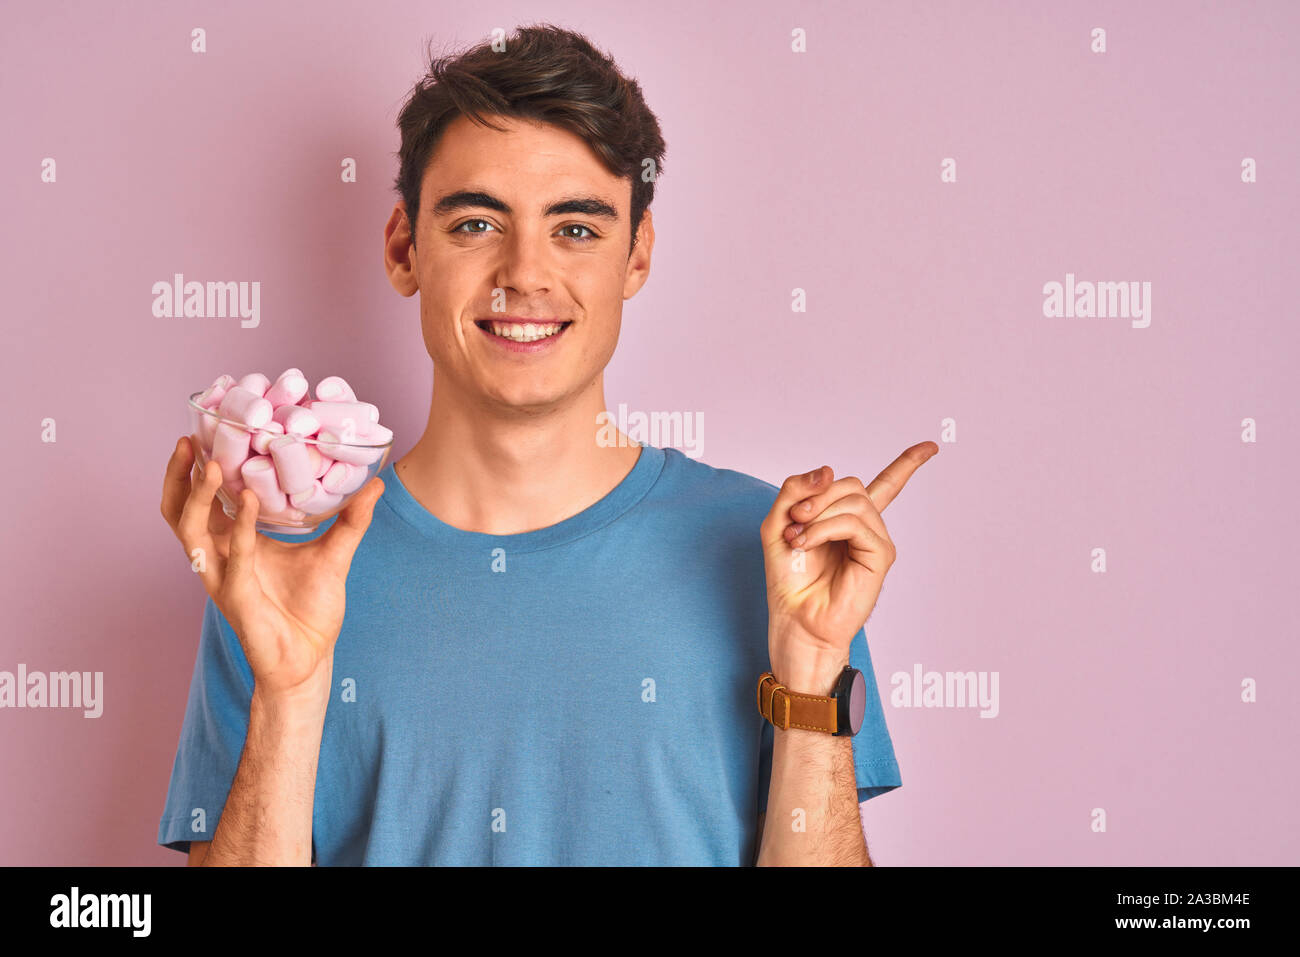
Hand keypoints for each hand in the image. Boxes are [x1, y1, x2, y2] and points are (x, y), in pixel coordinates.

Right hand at [160, 435, 383, 701]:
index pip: (202, 500)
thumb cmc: (311, 609)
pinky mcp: (238, 598)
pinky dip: (241, 531)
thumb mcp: (334, 553)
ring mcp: (223, 578)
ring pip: (192, 531)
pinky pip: (235, 559)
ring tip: (214, 463)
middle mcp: (220, 558)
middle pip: (179, 511)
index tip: (204, 430)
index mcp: (234, 543)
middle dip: (179, 475)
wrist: (310, 660)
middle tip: (189, 439)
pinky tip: (249, 504)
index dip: (196, 468)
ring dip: (199, 496)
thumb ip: (351, 519)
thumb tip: (375, 483)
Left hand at [760, 442, 937, 691]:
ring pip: (853, 500)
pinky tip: (807, 544)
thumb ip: (796, 489)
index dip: (907, 464)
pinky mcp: (880, 556)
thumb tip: (828, 470)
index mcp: (848, 519)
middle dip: (816, 494)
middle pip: (850, 484)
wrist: (795, 619)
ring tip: (797, 537)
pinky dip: (823, 528)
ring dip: (816, 513)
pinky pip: (854, 523)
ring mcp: (876, 541)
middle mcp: (867, 528)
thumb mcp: (778, 523)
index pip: (885, 485)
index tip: (931, 446)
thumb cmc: (788, 578)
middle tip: (793, 520)